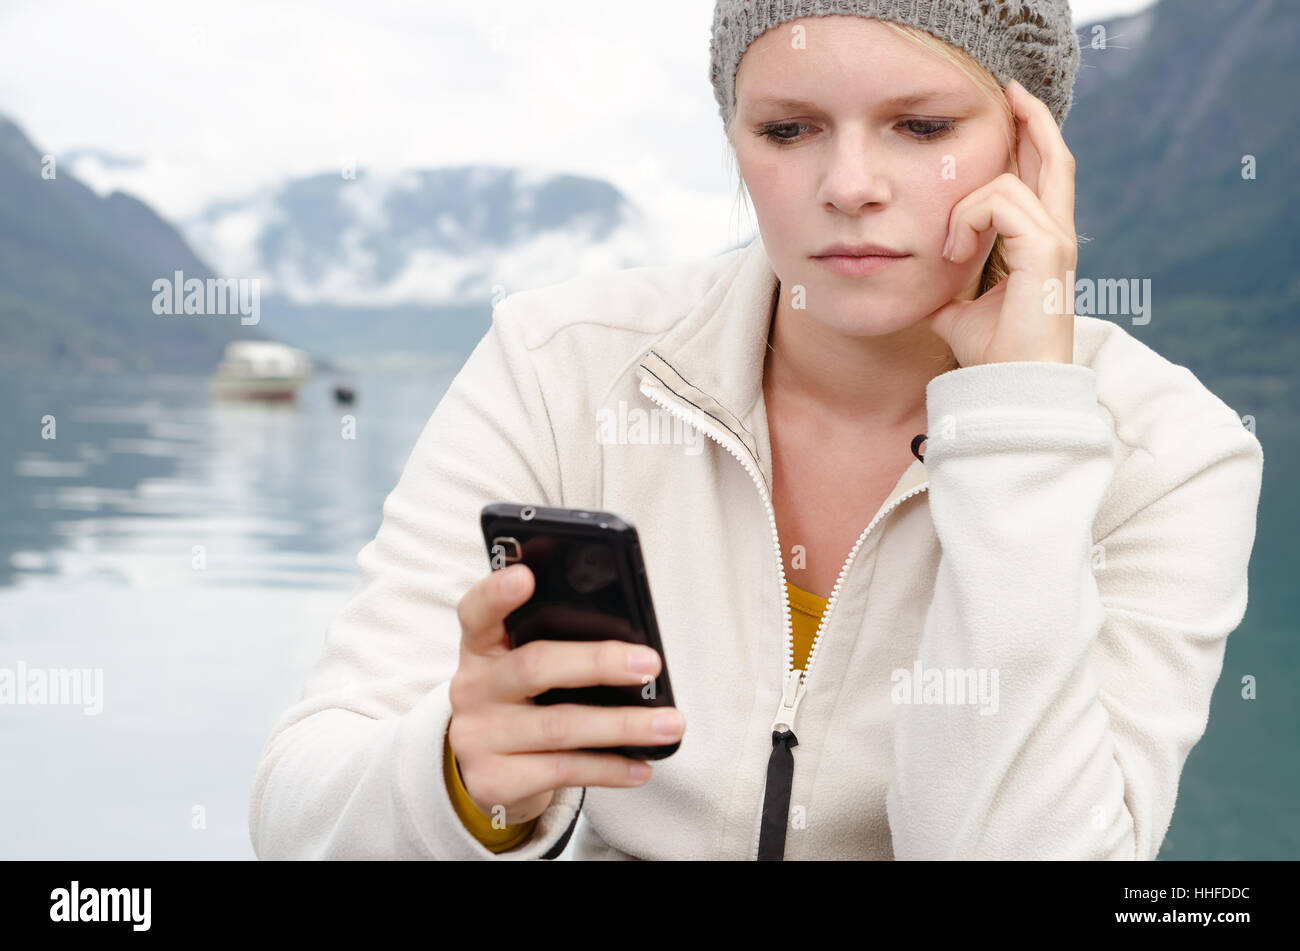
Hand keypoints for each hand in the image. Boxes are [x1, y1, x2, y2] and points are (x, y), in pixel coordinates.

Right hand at [447, 563, 685, 824]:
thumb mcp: (522, 668)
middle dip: (599, 663)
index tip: (525, 576)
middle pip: (535, 667)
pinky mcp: (494, 781)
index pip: (477, 611)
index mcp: (481, 647)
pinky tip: (642, 765)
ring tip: (670, 724)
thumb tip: (634, 645)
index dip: (497, 594)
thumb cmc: (524, 703)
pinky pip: (563, 771)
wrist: (487, 772)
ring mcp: (479, 737)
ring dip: (623, 725)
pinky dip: (610, 768)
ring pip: (560, 727)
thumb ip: (555, 647)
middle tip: (650, 664)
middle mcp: (472, 688)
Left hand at [922, 79, 1077, 367]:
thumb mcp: (957, 311)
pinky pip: (999, 203)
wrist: (1009, 386)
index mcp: (1040, 243)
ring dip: (963, 209)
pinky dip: (967, 221)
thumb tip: (922, 281)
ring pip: (1007, 182)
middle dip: (1033, 119)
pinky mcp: (1047, 249)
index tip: (1008, 114)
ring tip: (948, 249)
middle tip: (1009, 90)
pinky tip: (953, 253)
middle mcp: (1056, 235)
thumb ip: (946, 286)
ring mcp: (1056, 240)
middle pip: (1055, 158)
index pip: (1043, 177)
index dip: (1031, 141)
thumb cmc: (991, 355)